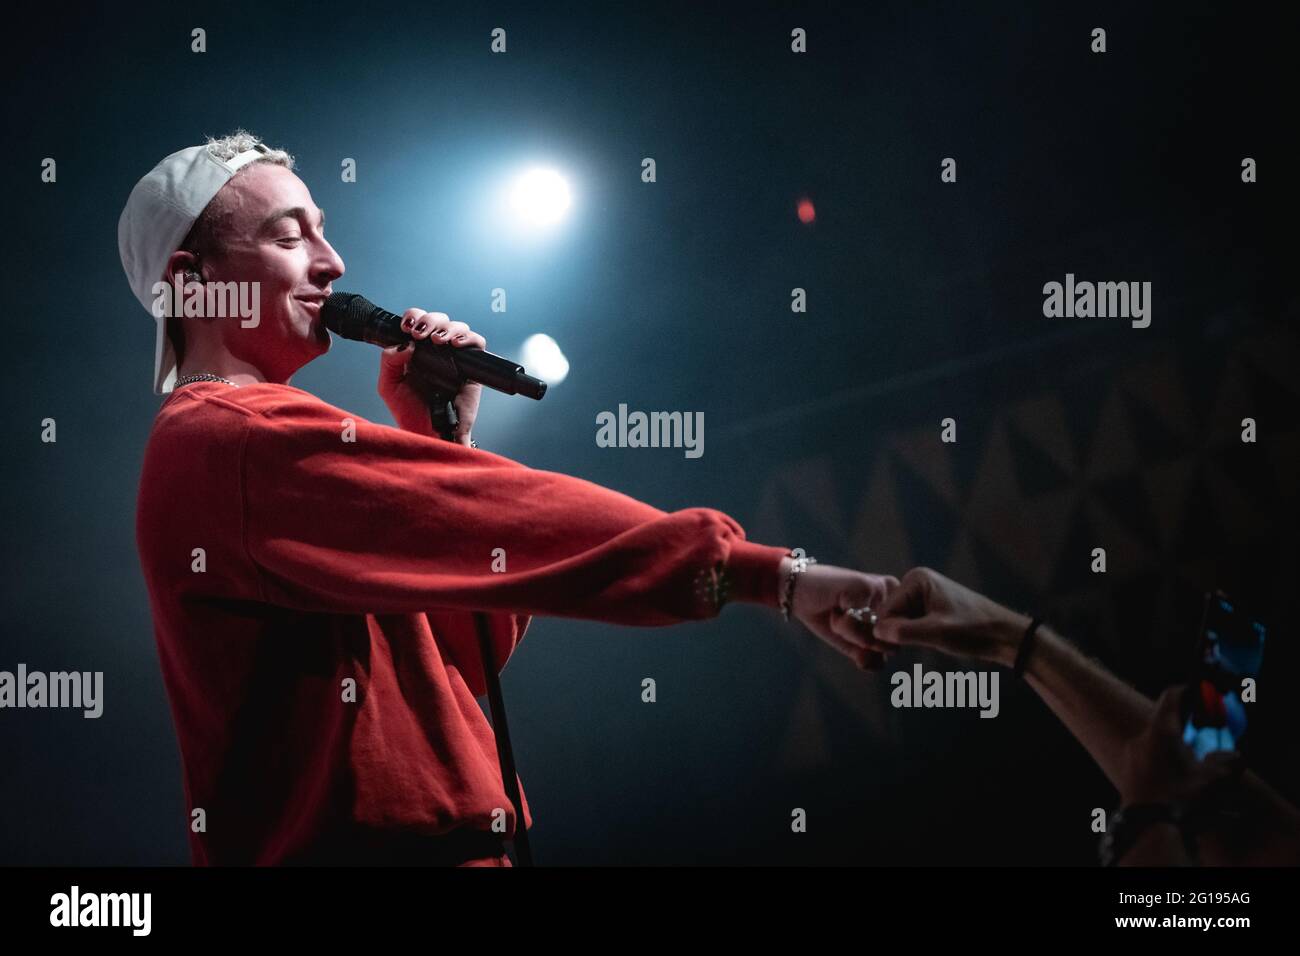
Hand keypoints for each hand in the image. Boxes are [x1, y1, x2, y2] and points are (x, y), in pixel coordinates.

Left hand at [377, 309, 485, 444]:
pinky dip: (468, 338)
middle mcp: (437, 351)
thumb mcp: (389, 385)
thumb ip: (389, 361)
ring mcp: (455, 358)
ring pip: (458, 327)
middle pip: (439, 319)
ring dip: (447, 327)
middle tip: (421, 334)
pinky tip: (455, 344)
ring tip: (437, 340)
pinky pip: (477, 343)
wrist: (427, 432)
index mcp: (416, 350)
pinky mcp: (472, 368)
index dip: (414, 316)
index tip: (407, 327)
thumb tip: (406, 344)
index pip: (418, 321)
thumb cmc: (409, 411)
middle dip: (430, 320)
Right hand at [787, 561, 899, 670]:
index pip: (892, 648)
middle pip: (884, 645)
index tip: (849, 624)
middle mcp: (894, 595)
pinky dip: (840, 624)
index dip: (863, 645)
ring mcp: (881, 589)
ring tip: (838, 611)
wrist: (797, 589)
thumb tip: (879, 664)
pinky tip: (834, 605)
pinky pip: (857, 627)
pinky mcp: (866, 586)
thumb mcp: (849, 641)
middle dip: (857, 640)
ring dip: (847, 632)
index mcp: (895, 606)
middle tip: (842, 617)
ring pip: (872, 636)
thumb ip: (868, 657)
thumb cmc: (824, 614)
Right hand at [870, 567, 1026, 666]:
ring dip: (903, 636)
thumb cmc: (974, 630)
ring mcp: (923, 595)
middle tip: (902, 652)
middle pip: (890, 613)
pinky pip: (909, 622)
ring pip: (898, 620)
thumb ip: (903, 631)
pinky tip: (922, 643)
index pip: (885, 609)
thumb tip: (875, 632)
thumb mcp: (936, 633)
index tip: (891, 651)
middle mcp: (917, 583)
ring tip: (917, 646)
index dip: (885, 631)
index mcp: (917, 580)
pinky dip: (911, 636)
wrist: (1006, 636)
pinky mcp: (930, 608)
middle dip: (893, 633)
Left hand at [1118, 685, 1243, 807]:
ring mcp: (1130, 752)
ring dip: (1171, 743)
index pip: (1172, 697)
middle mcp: (1142, 736)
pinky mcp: (1126, 768)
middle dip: (1182, 723)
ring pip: (1154, 739)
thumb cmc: (1182, 797)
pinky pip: (1146, 755)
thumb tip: (1233, 756)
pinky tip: (1172, 776)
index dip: (1186, 692)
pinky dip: (1160, 758)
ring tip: (1188, 759)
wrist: (1150, 825)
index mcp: (1162, 730)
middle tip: (1198, 731)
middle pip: (1163, 719)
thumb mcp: (1212, 779)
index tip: (1198, 693)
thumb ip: (1225, 762)